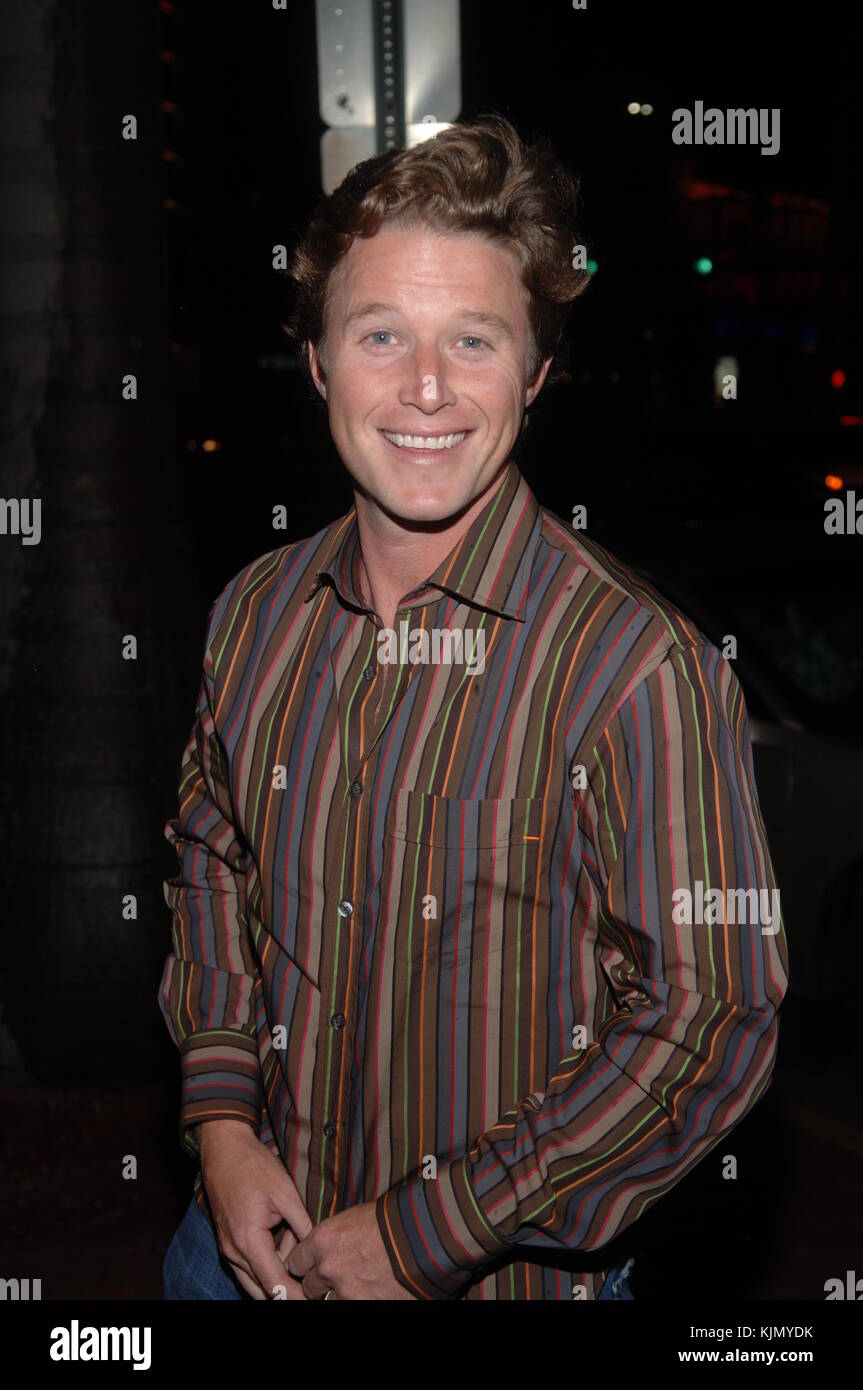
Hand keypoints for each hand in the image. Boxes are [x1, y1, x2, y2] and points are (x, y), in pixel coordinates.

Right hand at [199, 1118, 312, 1299]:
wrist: (223, 1149)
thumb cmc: (254, 1167)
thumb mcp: (286, 1193)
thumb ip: (301, 1226)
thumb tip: (315, 1250)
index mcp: (249, 1240)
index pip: (275, 1284)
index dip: (296, 1296)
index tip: (314, 1299)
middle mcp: (234, 1251)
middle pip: (262, 1290)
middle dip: (287, 1289)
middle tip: (312, 1283)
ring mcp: (227, 1249)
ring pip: (254, 1280)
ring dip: (277, 1273)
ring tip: (296, 1240)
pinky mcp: (227, 1243)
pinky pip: (248, 1265)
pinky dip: (267, 1262)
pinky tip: (283, 1237)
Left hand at [287, 1201, 416, 1299]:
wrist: (419, 1236)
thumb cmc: (389, 1220)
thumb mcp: (352, 1219)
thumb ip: (332, 1237)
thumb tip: (325, 1248)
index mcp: (322, 1240)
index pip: (295, 1261)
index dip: (303, 1264)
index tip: (307, 1267)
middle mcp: (327, 1267)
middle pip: (308, 1284)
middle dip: (317, 1281)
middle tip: (332, 1276)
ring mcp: (343, 1288)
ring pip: (326, 1299)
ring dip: (336, 1293)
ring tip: (354, 1282)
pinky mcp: (360, 1302)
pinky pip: (347, 1303)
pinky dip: (355, 1298)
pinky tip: (366, 1288)